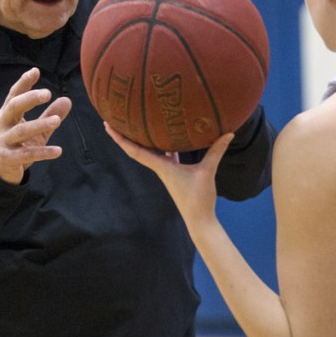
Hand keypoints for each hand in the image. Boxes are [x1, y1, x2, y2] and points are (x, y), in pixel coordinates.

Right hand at [0, 68, 72, 183]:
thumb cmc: (16, 146)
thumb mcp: (35, 131)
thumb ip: (48, 115)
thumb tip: (67, 100)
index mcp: (7, 115)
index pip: (14, 95)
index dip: (24, 83)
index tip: (35, 71)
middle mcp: (2, 125)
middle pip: (14, 107)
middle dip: (29, 99)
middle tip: (48, 93)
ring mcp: (3, 142)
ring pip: (21, 131)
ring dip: (39, 124)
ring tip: (57, 120)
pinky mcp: (7, 159)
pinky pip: (26, 154)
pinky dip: (43, 153)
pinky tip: (58, 151)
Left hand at [105, 124, 233, 226]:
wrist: (199, 220)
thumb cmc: (199, 198)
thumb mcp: (208, 171)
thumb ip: (216, 151)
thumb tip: (228, 132)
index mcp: (161, 167)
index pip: (134, 150)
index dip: (120, 138)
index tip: (107, 125)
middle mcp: (160, 167)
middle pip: (136, 148)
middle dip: (125, 134)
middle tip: (115, 116)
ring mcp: (166, 171)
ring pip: (150, 151)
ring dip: (142, 139)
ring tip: (137, 122)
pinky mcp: (175, 173)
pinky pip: (164, 154)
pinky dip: (162, 144)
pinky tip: (167, 134)